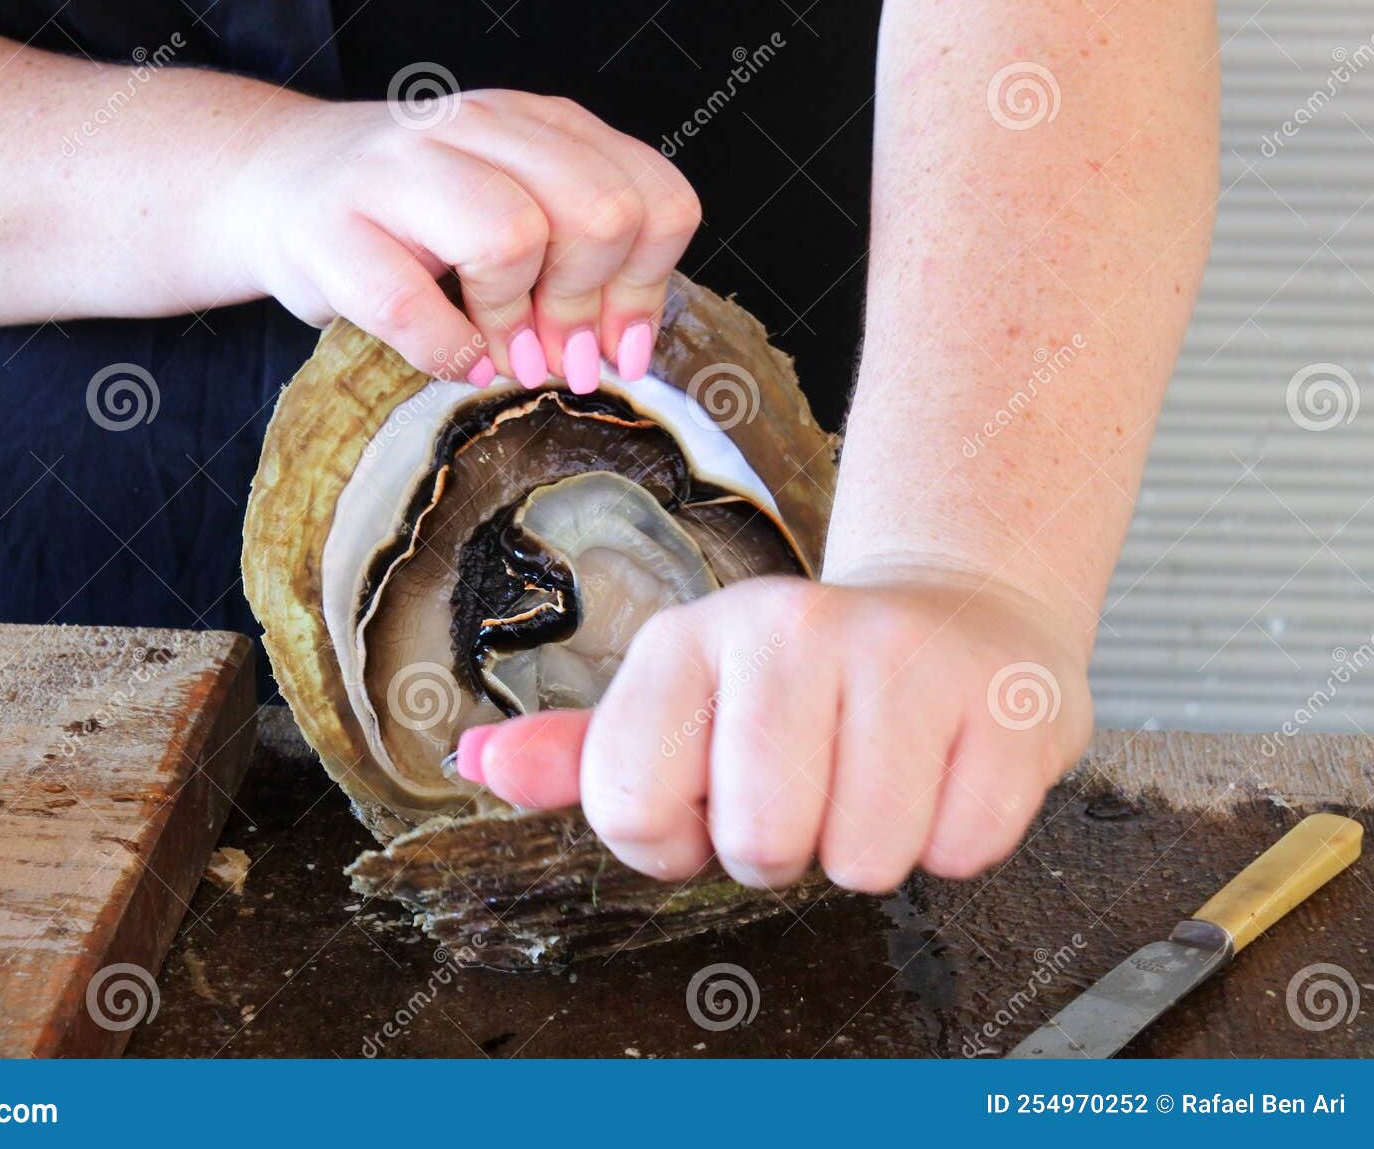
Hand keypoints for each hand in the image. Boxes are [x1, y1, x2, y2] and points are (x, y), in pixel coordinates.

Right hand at [231, 90, 699, 388]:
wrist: (276, 183)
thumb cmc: (409, 217)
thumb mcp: (513, 208)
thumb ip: (578, 259)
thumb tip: (624, 349)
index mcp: (538, 124)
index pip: (650, 196)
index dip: (648, 288)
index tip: (622, 347)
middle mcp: (478, 128)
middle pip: (599, 213)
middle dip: (590, 307)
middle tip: (563, 360)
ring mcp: (401, 169)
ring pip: (512, 237)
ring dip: (519, 325)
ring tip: (508, 359)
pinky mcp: (332, 228)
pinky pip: (411, 306)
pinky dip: (447, 351)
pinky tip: (458, 361)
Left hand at [458, 571, 1093, 891]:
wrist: (954, 621)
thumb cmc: (799, 688)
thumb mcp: (682, 704)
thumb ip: (584, 751)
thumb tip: (476, 762)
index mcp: (688, 639)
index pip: (629, 805)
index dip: (669, 839)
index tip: (706, 801)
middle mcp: (789, 627)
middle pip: (760, 841)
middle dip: (784, 847)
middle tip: (808, 788)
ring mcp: (903, 656)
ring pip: (865, 858)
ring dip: (870, 845)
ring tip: (875, 775)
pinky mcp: (1003, 698)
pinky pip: (961, 849)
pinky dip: (953, 837)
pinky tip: (942, 770)